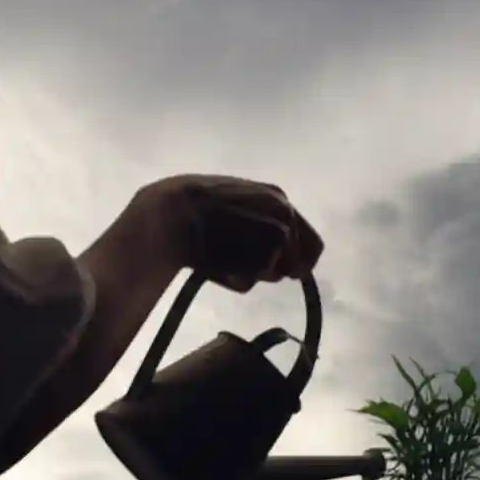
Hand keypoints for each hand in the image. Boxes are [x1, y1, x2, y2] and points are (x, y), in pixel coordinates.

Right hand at [135, 174, 323, 292]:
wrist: (171, 214)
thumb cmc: (190, 205)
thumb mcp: (231, 202)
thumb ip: (256, 222)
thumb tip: (273, 250)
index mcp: (277, 197)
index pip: (308, 240)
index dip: (296, 260)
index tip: (283, 271)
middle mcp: (286, 215)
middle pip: (296, 262)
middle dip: (273, 269)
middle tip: (238, 263)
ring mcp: (279, 236)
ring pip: (271, 274)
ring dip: (249, 273)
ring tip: (218, 257)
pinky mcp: (265, 257)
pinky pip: (249, 282)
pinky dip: (233, 279)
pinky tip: (212, 263)